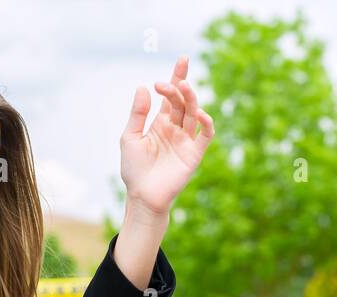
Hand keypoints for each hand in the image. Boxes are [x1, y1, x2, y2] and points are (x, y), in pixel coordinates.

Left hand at [121, 54, 214, 215]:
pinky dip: (206, 123)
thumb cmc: (134, 169)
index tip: (182, 60)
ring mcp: (186, 140)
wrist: (142, 196)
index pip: (171, 96)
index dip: (177, 77)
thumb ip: (138, 114)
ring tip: (183, 88)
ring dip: (191, 99)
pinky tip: (198, 113)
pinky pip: (206, 135)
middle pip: (182, 101)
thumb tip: (142, 87)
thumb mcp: (130, 137)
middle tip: (170, 82)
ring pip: (194, 113)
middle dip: (179, 88)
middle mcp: (176, 129)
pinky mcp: (194, 154)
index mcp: (161, 123)